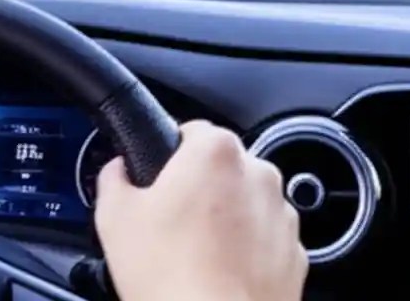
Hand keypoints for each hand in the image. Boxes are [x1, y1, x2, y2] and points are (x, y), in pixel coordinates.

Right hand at [95, 120, 306, 300]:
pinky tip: (219, 274)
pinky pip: (265, 239)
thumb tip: (118, 171)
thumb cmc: (171, 277)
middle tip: (169, 225)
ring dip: (225, 220)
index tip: (157, 183)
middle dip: (198, 189)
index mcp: (215, 152)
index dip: (168, 158)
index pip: (190, 131)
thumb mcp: (115, 218)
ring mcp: (282, 214)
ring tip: (194, 256)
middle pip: (221, 168)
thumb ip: (114, 177)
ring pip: (246, 204)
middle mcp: (258, 174)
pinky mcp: (296, 252)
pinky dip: (247, 250)